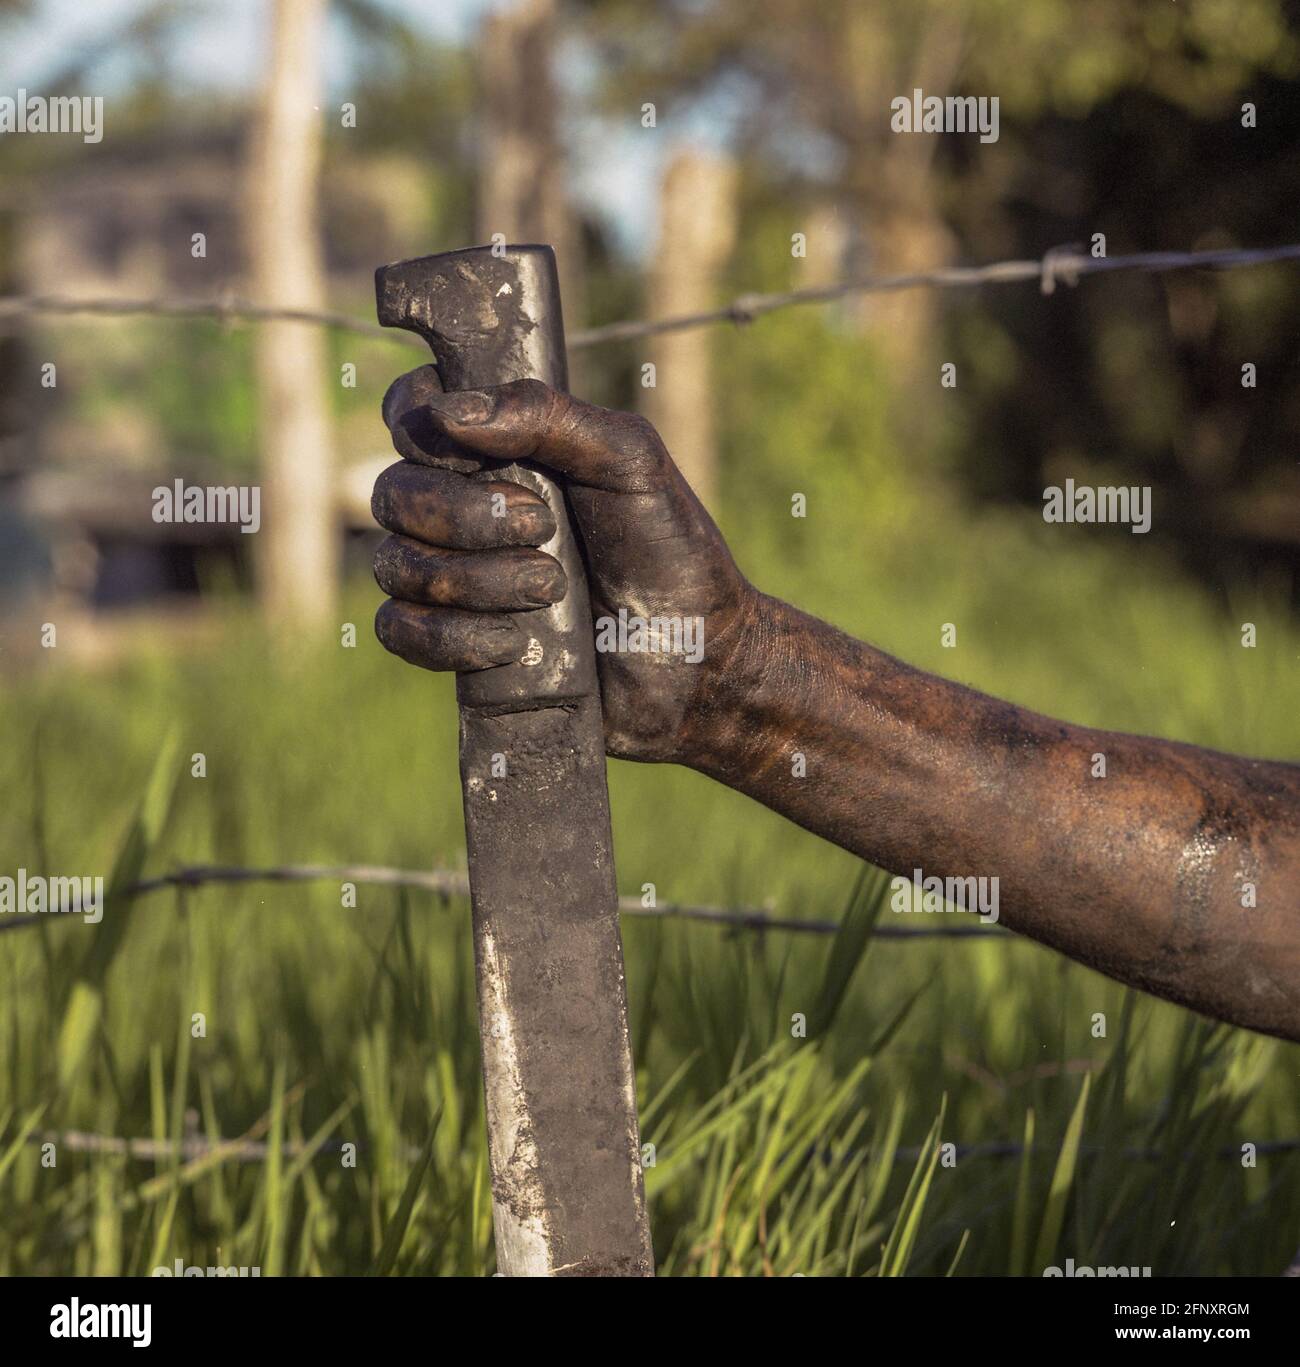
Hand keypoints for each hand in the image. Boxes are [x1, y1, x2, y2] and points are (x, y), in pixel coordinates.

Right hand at [372, 367, 760, 763]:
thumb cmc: (669, 551)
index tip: (468, 450)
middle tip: (544, 529)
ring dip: (475, 580)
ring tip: (550, 590)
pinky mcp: (454, 646)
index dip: (418, 424)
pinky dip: (451, 637)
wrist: (694, 656)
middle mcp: (464, 509)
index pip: (411, 413)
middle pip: (394, 493)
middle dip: (464, 516)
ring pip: (396, 565)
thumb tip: (449, 412)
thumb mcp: (630, 462)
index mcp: (501, 450)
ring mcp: (455, 580)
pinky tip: (513, 643)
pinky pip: (399, 632)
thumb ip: (549, 417)